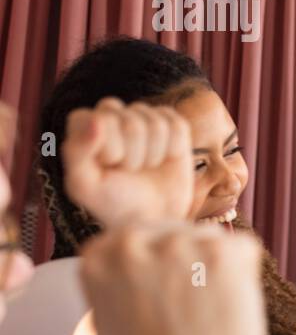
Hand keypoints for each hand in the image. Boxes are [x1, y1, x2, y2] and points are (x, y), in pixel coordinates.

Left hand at [62, 98, 192, 228]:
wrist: (152, 218)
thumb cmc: (113, 202)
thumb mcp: (84, 185)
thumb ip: (77, 151)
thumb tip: (96, 120)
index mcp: (85, 125)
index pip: (101, 117)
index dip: (108, 145)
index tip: (108, 166)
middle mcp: (114, 116)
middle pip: (130, 120)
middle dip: (133, 153)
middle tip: (128, 170)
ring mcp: (144, 119)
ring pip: (156, 124)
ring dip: (153, 154)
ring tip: (145, 168)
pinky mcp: (172, 126)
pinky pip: (178, 126)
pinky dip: (174, 148)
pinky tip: (165, 159)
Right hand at [78, 222, 267, 334]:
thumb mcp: (111, 315)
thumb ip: (116, 278)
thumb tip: (128, 249)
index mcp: (99, 254)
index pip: (142, 236)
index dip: (162, 268)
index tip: (166, 297)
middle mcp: (132, 240)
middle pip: (178, 234)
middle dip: (191, 264)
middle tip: (192, 309)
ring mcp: (177, 241)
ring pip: (212, 240)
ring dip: (218, 268)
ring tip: (208, 311)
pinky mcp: (220, 250)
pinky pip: (245, 251)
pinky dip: (246, 276)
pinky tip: (229, 307)